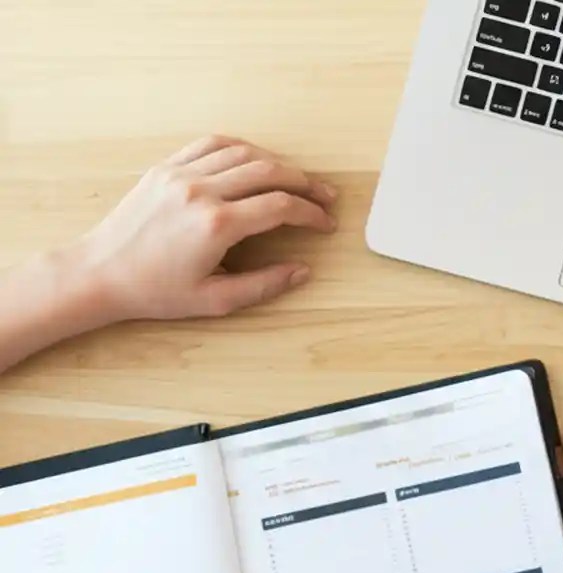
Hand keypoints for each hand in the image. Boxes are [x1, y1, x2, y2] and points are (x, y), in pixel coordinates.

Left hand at [81, 135, 336, 321]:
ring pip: (244, 153)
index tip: (325, 223)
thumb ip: (264, 285)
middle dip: (305, 183)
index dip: (311, 213)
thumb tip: (302, 271)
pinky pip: (211, 145)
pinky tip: (255, 160)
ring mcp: (181, 174)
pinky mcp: (166, 168)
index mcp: (216, 225)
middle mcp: (201, 191)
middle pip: (270, 171)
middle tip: (323, 196)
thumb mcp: (215, 300)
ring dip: (277, 163)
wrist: (99, 273)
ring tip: (295, 179)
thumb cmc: (154, 291)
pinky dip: (240, 149)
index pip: (281, 207)